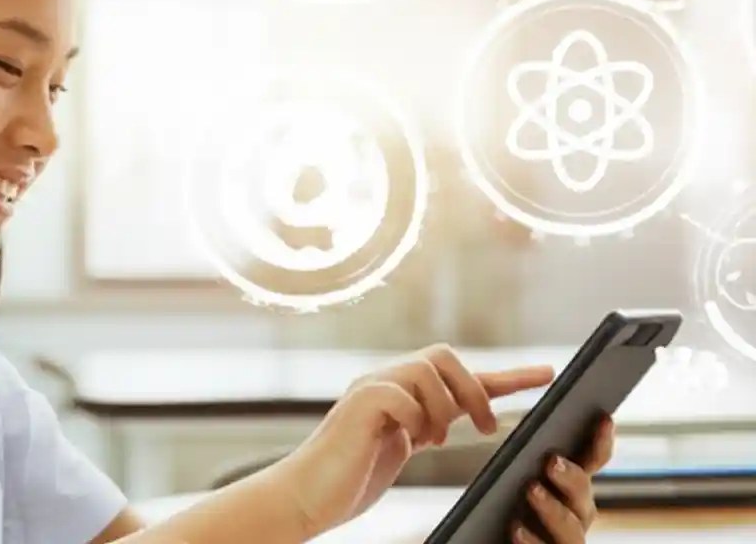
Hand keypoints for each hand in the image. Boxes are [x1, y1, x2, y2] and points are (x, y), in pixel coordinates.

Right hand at [277, 344, 555, 536]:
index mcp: (398, 391)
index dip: (504, 375)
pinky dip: (417, 417)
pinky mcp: (361, 402)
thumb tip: (456, 421)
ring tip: (433, 439)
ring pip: (428, 370)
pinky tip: (409, 439)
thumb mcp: (398, 449)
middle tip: (483, 428)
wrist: (305, 495)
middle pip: (444, 356)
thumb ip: (422, 426)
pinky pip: (405, 392)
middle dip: (474, 389)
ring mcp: (370, 387)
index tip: (545, 374)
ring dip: (442, 407)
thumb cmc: (348, 480)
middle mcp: (383, 380)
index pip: (457, 374)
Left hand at [512, 414, 615, 542]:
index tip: (603, 418)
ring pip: (571, 528)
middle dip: (571, 476)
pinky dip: (532, 542)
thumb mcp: (515, 474)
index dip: (601, 441)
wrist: (491, 537)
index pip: (594, 460)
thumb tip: (521, 421)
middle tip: (551, 460)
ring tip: (531, 489)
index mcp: (572, 486)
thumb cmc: (505, 505)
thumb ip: (524, 453)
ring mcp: (565, 539)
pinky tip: (516, 528)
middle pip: (583, 494)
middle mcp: (577, 513)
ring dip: (553, 508)